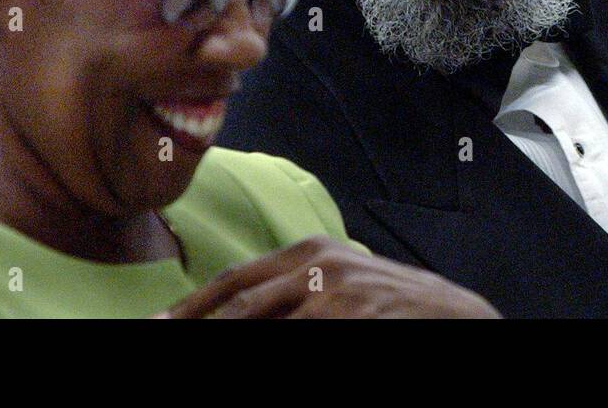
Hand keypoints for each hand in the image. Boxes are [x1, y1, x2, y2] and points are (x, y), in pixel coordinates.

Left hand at [160, 235, 500, 318]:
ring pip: (264, 324)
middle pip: (241, 306)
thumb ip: (293, 292)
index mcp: (309, 252)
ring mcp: (339, 293)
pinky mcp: (357, 317)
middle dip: (199, 325)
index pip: (236, 280)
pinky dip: (279, 346)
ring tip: (193, 352)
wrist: (453, 314)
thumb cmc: (390, 305)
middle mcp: (319, 265)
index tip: (155, 325)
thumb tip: (237, 311)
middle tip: (159, 335)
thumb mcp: (339, 284)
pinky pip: (304, 339)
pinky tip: (261, 355)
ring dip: (232, 337)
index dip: (192, 307)